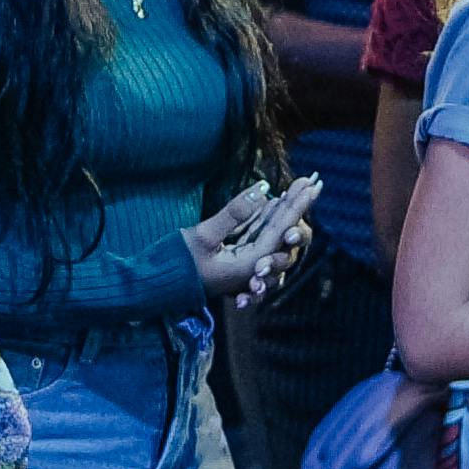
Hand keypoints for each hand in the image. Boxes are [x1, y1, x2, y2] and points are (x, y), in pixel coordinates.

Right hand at [185, 176, 321, 302]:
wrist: (156, 287)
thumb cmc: (177, 264)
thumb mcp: (204, 236)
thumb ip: (235, 213)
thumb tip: (264, 188)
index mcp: (250, 265)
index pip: (281, 230)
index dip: (297, 205)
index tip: (312, 184)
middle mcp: (252, 268)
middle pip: (282, 232)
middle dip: (297, 205)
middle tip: (312, 181)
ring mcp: (244, 264)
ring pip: (271, 234)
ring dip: (284, 210)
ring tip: (299, 188)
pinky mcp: (234, 259)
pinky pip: (257, 236)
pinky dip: (267, 218)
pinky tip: (274, 202)